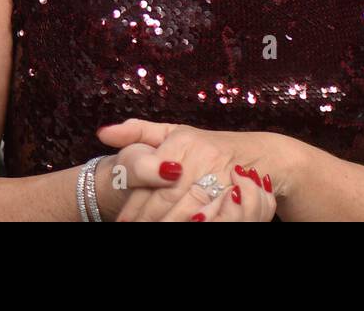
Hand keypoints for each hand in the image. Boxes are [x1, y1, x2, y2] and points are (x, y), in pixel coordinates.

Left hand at [96, 119, 281, 221]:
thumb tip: (103, 133)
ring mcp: (222, 175)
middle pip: (167, 197)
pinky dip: (197, 223)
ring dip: (169, 224)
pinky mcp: (238, 193)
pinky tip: (186, 227)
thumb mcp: (175, 134)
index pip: (151, 177)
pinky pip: (212, 216)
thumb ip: (138, 132)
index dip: (135, 204)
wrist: (261, 155)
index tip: (123, 220)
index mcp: (184, 140)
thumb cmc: (209, 147)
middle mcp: (203, 155)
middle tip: (133, 229)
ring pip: (188, 210)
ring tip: (152, 231)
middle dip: (148, 220)